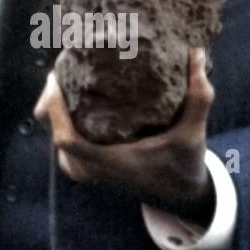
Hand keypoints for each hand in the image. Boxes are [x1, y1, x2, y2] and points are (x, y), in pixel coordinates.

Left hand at [33, 46, 216, 224]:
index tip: (56, 79)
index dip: (55, 109)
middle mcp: (90, 169)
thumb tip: (198, 53)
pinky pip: (60, 137)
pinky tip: (72, 93)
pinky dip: (60, 116)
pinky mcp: (84, 166)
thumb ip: (199, 97)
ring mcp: (83, 170)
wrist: (178, 196)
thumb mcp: (193, 134)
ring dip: (55, 105)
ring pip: (53, 133)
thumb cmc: (183, 166)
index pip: (66, 139)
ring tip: (66, 74)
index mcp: (109, 162)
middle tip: (63, 65)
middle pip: (51, 130)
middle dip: (51, 98)